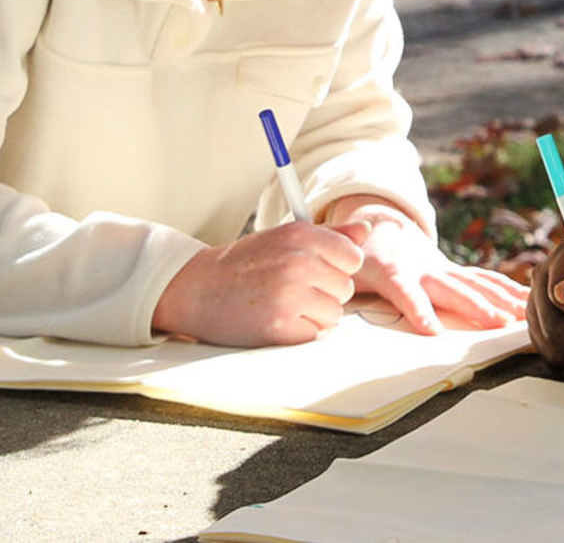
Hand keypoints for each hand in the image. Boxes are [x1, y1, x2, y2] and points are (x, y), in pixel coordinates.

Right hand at [151, 219, 370, 346]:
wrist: (196, 289)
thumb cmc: (245, 264)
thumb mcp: (285, 238)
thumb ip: (331, 235)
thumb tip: (367, 229)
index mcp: (301, 234)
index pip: (353, 257)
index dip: (337, 268)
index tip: (314, 271)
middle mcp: (298, 261)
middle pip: (346, 288)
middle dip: (324, 293)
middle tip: (289, 289)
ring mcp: (289, 294)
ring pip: (334, 315)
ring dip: (313, 316)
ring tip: (282, 305)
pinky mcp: (280, 326)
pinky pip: (315, 335)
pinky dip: (299, 333)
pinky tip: (275, 321)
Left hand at [329, 197, 528, 334]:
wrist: (383, 226)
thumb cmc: (360, 254)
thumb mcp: (342, 266)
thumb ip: (337, 280)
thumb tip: (327, 299)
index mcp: (394, 271)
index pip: (406, 292)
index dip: (419, 310)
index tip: (432, 332)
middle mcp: (424, 269)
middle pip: (452, 289)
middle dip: (476, 307)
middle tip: (496, 325)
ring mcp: (443, 269)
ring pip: (475, 283)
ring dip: (499, 299)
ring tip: (521, 314)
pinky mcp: (454, 272)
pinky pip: (483, 280)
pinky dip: (506, 289)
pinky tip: (525, 301)